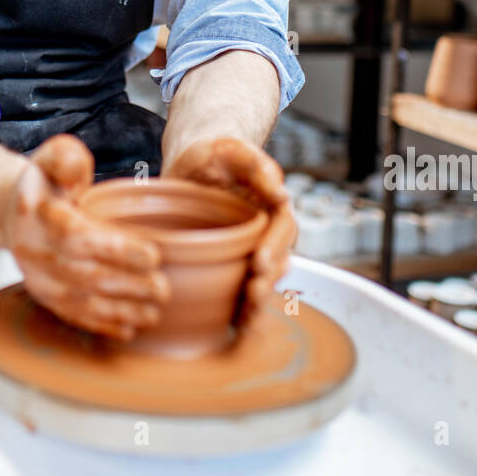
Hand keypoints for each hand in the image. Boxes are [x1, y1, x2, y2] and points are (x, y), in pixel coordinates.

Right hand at [3, 133, 170, 340]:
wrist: (10, 211)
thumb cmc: (43, 183)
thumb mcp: (53, 157)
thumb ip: (66, 158)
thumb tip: (76, 173)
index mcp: (38, 214)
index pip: (76, 236)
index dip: (115, 249)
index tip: (152, 255)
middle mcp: (33, 250)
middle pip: (82, 274)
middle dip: (126, 285)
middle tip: (162, 288)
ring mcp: (36, 277)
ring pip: (79, 300)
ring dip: (118, 310)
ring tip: (153, 313)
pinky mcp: (43, 296)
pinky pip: (71, 315)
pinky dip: (100, 325)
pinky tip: (128, 329)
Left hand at [162, 137, 295, 319]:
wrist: (193, 165)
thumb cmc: (214, 154)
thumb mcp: (231, 150)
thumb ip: (256, 165)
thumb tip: (282, 194)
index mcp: (273, 204)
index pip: (283, 228)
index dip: (275, 246)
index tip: (260, 261)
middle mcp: (268, 230)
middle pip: (278, 259)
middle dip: (269, 280)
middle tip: (252, 293)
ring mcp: (251, 248)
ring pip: (265, 278)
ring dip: (260, 298)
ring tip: (248, 316)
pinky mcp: (233, 262)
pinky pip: (244, 288)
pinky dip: (244, 308)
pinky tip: (238, 325)